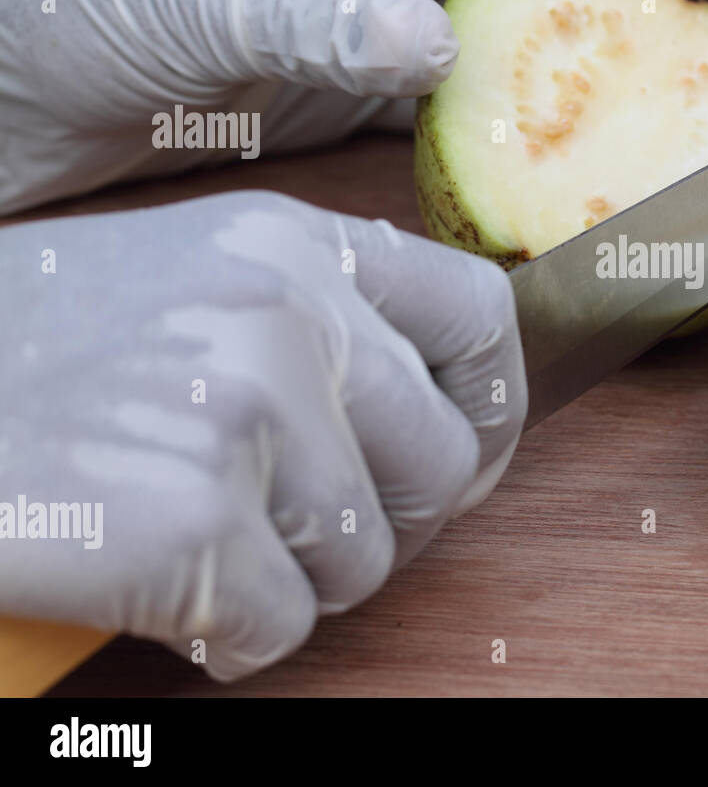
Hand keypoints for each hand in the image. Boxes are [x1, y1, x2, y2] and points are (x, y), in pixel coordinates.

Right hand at [0, 191, 525, 678]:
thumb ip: (314, 322)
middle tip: (302, 534)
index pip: (478, 315)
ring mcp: (246, 411)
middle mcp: (287, 313)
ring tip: (203, 545)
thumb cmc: (25, 353)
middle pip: (444, 463)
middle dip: (387, 522)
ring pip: (370, 558)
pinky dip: (231, 635)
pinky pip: (286, 626)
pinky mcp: (193, 520)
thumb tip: (436, 408)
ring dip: (299, 581)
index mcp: (291, 243)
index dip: (491, 404)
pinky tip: (158, 588)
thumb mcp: (185, 281)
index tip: (466, 455)